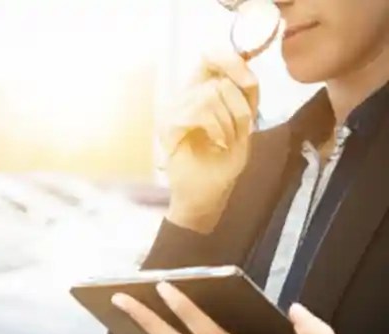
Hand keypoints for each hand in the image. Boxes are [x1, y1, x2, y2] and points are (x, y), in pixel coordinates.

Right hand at [161, 51, 259, 233]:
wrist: (207, 193)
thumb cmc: (224, 159)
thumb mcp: (244, 119)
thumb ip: (245, 90)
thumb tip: (245, 60)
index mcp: (200, 91)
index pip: (211, 59)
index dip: (230, 61)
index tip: (247, 79)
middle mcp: (183, 97)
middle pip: (218, 81)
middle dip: (238, 107)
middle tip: (237, 131)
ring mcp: (172, 111)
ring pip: (210, 95)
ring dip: (228, 121)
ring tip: (225, 140)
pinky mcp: (168, 127)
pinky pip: (199, 112)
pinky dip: (217, 129)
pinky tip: (217, 143)